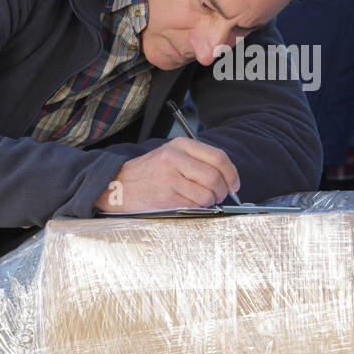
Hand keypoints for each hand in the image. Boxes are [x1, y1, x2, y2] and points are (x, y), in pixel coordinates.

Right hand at [93, 137, 240, 212]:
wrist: (117, 184)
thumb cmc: (149, 172)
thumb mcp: (171, 155)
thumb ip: (197, 161)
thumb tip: (228, 178)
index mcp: (180, 145)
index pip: (218, 157)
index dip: (232, 174)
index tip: (235, 185)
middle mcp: (174, 158)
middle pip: (215, 177)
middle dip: (222, 191)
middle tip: (219, 197)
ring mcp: (169, 177)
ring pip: (206, 195)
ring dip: (209, 202)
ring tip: (199, 200)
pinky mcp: (165, 196)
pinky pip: (193, 206)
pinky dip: (196, 209)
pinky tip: (186, 204)